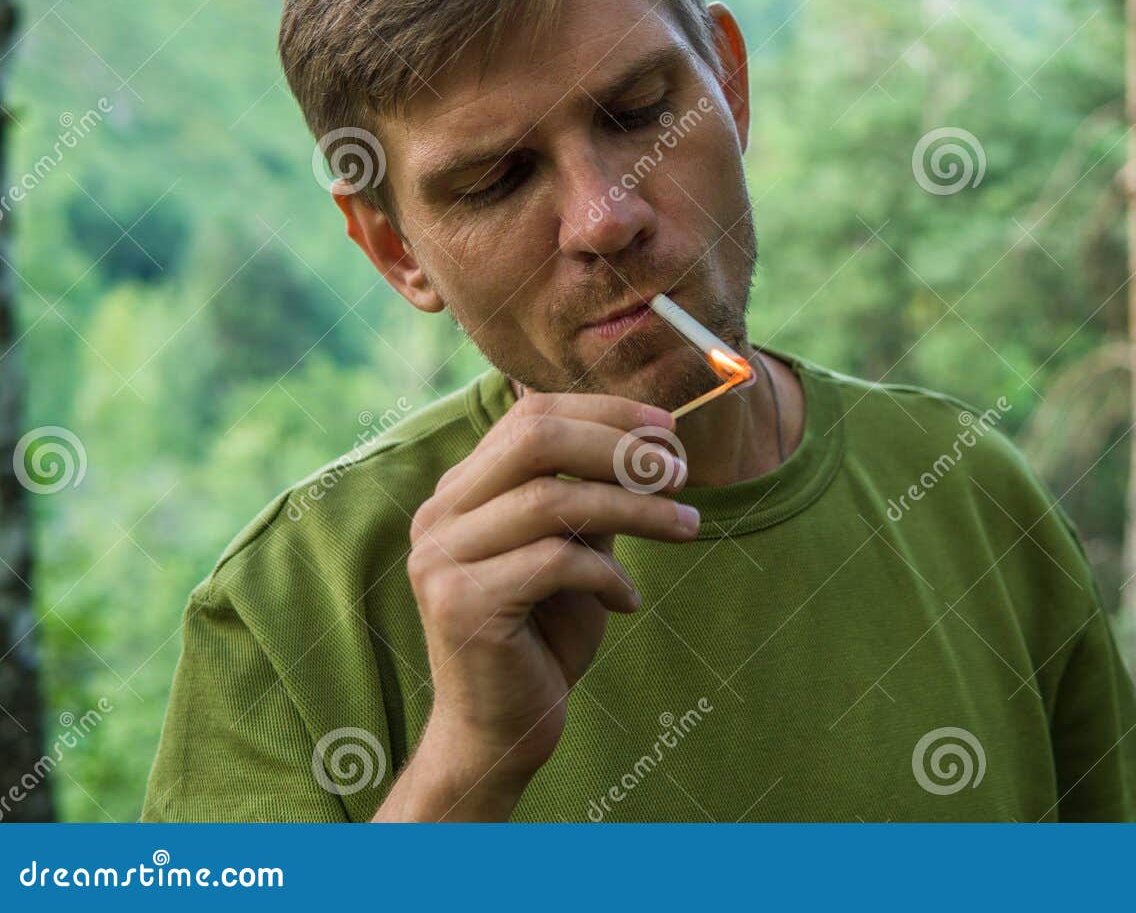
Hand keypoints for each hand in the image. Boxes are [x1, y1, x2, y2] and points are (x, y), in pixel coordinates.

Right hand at [373, 391, 698, 820]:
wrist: (501, 732)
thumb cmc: (544, 638)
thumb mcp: (578, 552)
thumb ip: (596, 497)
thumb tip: (655, 440)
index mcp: (462, 492)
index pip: (530, 416)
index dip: (605, 413)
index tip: (667, 430)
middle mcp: (439, 515)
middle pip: (534, 438)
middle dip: (618, 448)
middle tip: (678, 474)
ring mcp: (440, 558)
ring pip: (552, 500)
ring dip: (635, 510)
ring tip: (687, 529)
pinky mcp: (459, 603)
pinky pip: (553, 563)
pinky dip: (608, 576)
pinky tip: (628, 603)